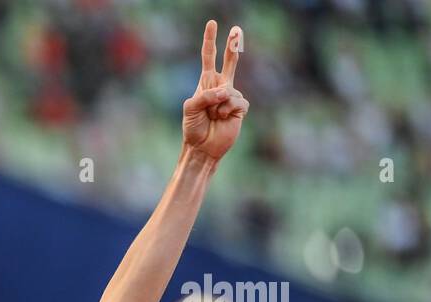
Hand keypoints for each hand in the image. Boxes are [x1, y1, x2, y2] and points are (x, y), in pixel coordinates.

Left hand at [182, 20, 247, 161]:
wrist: (202, 147)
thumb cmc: (193, 128)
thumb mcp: (190, 109)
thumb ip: (204, 96)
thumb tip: (225, 91)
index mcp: (206, 83)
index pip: (209, 58)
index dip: (210, 41)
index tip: (212, 24)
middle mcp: (221, 86)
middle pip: (230, 61)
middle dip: (233, 45)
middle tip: (236, 29)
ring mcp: (232, 96)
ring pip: (229, 90)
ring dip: (218, 105)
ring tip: (213, 117)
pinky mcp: (240, 107)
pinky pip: (236, 102)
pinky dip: (227, 111)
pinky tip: (223, 119)